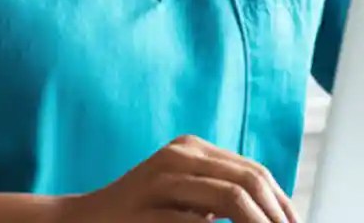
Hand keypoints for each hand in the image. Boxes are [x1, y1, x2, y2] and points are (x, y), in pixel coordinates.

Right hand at [57, 134, 299, 222]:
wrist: (82, 221)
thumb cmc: (140, 214)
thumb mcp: (185, 195)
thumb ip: (220, 194)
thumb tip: (274, 213)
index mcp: (192, 148)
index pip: (253, 171)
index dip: (281, 201)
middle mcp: (179, 155)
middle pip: (248, 181)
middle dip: (276, 213)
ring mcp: (162, 179)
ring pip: (231, 198)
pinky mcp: (147, 208)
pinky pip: (196, 222)